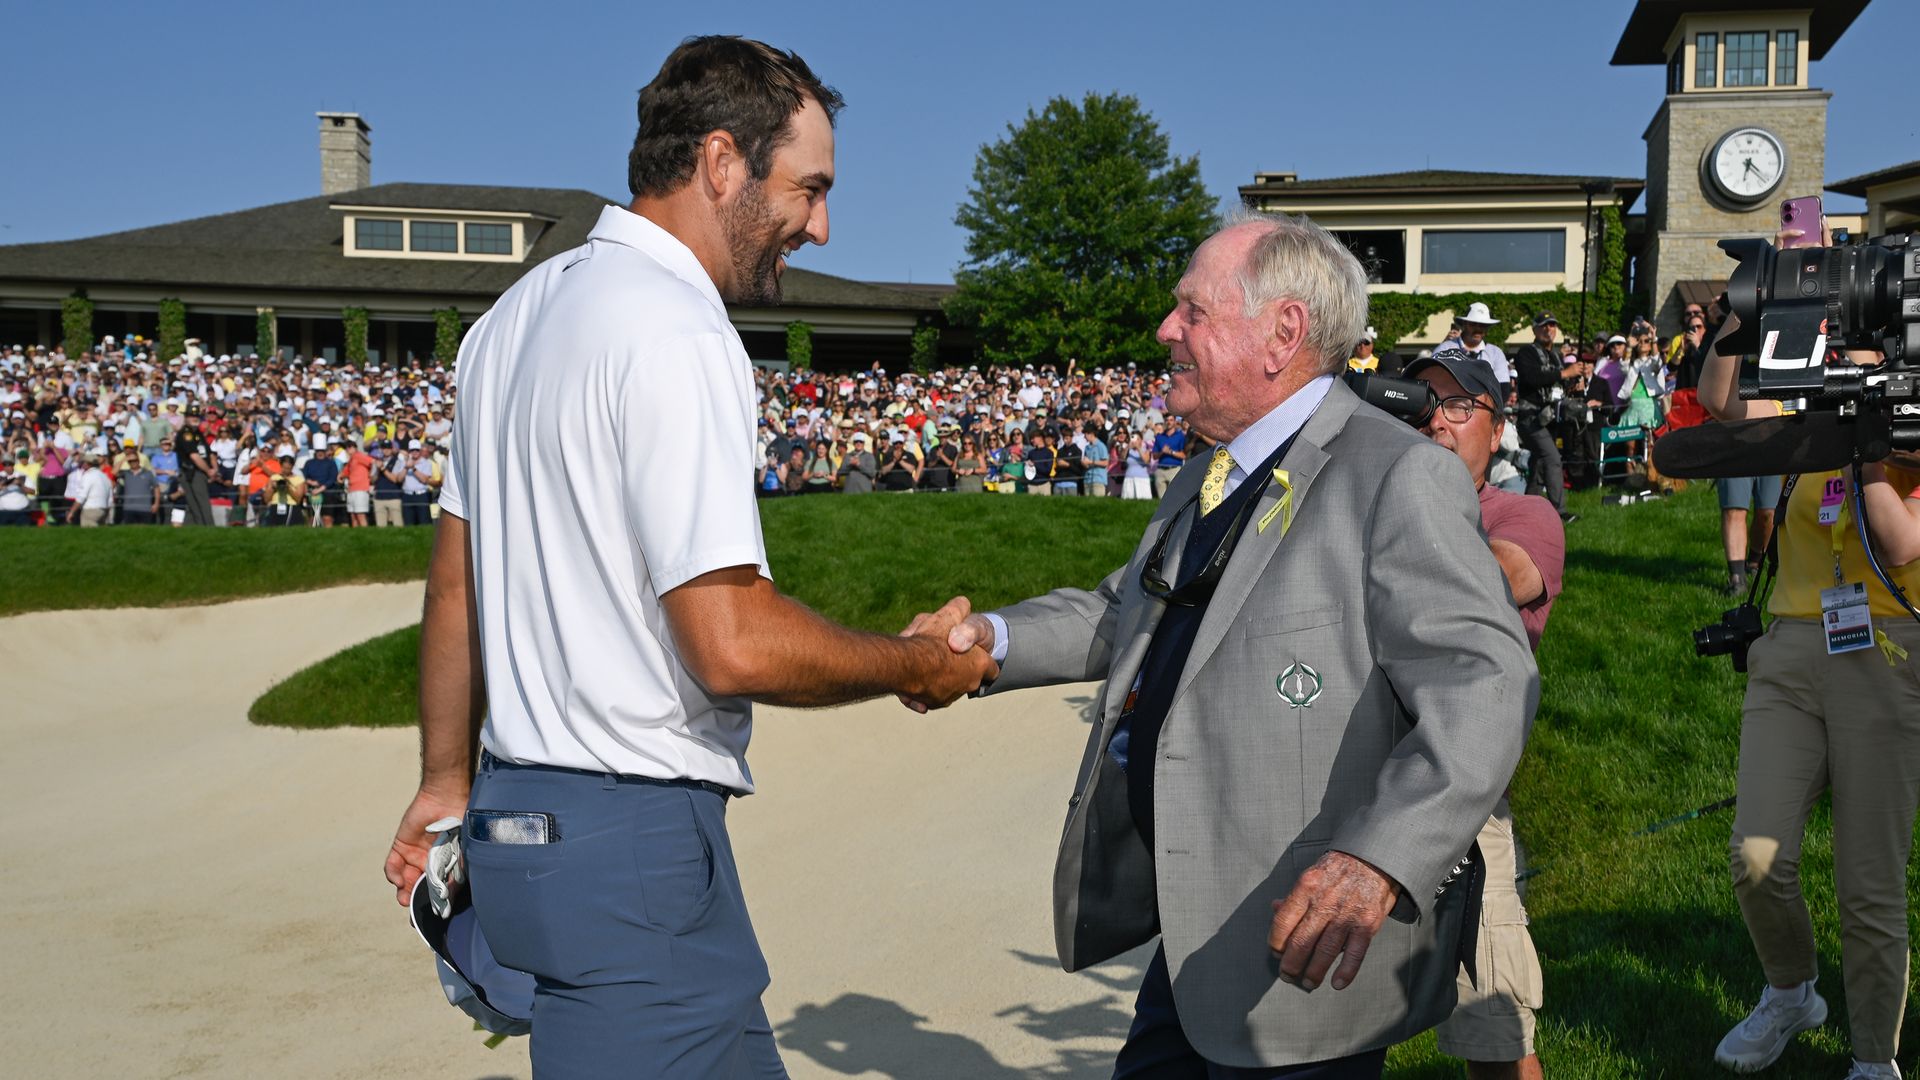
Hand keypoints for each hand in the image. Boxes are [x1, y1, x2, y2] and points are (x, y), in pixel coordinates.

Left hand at [385, 784, 468, 906]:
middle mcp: (430, 863)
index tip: (427, 920)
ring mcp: (414, 856)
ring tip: (405, 897)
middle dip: (415, 900)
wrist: (446, 799)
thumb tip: (447, 901)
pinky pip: (392, 866)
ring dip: (403, 891)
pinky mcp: (400, 847)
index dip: (432, 905)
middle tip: (413, 911)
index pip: (437, 890)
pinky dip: (393, 875)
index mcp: (447, 867)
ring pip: (404, 880)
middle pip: (419, 888)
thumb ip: (454, 878)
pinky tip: (399, 879)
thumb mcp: (462, 855)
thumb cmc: (461, 824)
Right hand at [896, 598, 997, 711]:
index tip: (973, 654)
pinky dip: (923, 694)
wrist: (904, 666)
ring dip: (938, 679)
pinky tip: (914, 680)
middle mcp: (968, 684)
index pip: (991, 668)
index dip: (982, 660)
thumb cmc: (931, 639)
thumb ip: (959, 608)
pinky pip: (928, 699)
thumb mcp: (949, 615)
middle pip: (967, 678)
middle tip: (941, 654)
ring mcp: (949, 696)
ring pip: (946, 688)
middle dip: (957, 668)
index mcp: (979, 664)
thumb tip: (962, 605)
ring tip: (923, 665)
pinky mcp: (931, 704)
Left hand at [1268, 850, 1399, 991]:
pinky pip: (1355, 954)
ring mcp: (1347, 915)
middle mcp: (1325, 902)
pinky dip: (1346, 972)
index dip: (1276, 943)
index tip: (1275, 953)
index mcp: (1306, 887)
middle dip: (1291, 964)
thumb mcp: (1312, 873)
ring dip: (1314, 972)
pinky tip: (1337, 984)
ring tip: (1308, 983)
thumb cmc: (1339, 867)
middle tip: (1287, 975)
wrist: (1374, 857)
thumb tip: (1275, 909)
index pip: (1283, 923)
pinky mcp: (1367, 924)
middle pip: (1301, 942)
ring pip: (1325, 952)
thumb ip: (1294, 894)